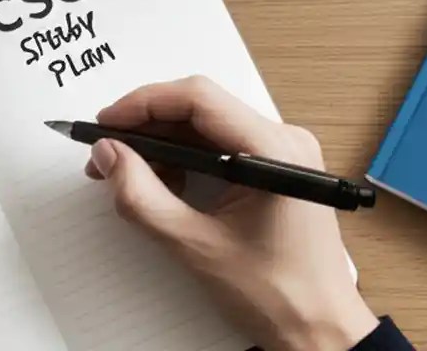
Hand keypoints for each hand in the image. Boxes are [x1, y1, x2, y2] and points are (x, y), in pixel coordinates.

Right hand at [85, 76, 378, 350]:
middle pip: (200, 108)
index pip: (198, 99)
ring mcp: (282, 151)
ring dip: (162, 144)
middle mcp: (285, 140)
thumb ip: (143, 197)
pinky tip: (160, 183)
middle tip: (106, 151)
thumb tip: (108, 155)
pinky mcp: (275, 167)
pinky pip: (221, 146)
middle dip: (147, 126)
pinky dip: (184, 159)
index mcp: (275, 150)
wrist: (320, 328)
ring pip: (206, 127)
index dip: (144, 104)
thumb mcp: (196, 246)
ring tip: (125, 171)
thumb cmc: (279, 295)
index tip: (106, 123)